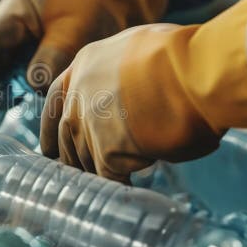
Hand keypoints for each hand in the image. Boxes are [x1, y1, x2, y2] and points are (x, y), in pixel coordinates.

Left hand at [41, 0, 246, 181]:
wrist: (198, 71)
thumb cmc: (188, 56)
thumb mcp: (144, 48)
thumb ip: (128, 72)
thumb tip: (140, 92)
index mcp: (86, 63)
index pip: (56, 98)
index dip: (52, 126)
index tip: (49, 147)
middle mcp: (80, 93)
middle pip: (67, 134)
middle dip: (73, 157)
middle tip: (82, 175)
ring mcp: (90, 123)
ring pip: (86, 159)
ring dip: (99, 174)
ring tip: (111, 188)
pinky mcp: (108, 152)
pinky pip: (108, 179)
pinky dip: (117, 189)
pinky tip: (126, 198)